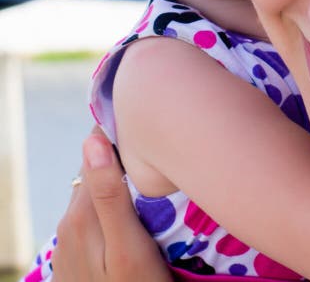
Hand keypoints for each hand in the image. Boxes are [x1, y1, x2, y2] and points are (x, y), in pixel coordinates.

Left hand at [50, 128, 171, 281]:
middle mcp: (68, 223)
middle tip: (162, 159)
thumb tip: (92, 138)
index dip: (124, 141)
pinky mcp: (76, 256)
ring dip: (120, 185)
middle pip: (98, 174)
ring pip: (97, 195)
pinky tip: (137, 215)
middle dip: (124, 162)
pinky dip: (115, 207)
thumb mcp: (129, 245)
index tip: (155, 133)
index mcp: (81, 214)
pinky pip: (96, 217)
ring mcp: (70, 242)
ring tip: (153, 184)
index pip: (99, 155)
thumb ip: (110, 193)